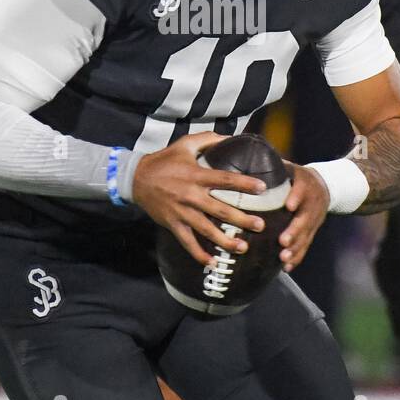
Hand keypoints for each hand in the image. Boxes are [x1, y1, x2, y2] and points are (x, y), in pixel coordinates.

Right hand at [131, 132, 267, 266]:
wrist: (136, 179)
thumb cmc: (164, 160)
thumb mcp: (184, 144)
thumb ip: (208, 139)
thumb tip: (231, 136)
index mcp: (196, 175)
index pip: (225, 179)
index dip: (245, 183)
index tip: (263, 188)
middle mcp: (191, 195)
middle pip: (221, 210)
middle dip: (242, 219)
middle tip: (260, 226)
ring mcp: (182, 212)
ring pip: (207, 230)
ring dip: (225, 241)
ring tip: (243, 248)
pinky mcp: (173, 224)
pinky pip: (188, 242)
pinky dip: (199, 254)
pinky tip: (213, 263)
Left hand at [279, 163, 330, 272]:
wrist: (327, 185)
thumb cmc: (298, 176)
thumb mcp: (290, 168)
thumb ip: (272, 167)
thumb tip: (244, 158)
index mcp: (305, 184)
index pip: (302, 189)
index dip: (296, 197)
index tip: (289, 205)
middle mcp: (312, 203)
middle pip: (305, 218)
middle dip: (295, 230)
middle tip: (283, 241)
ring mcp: (314, 219)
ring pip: (306, 235)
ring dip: (296, 248)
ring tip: (284, 258)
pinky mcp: (313, 231)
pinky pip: (306, 245)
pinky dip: (298, 257)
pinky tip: (287, 267)